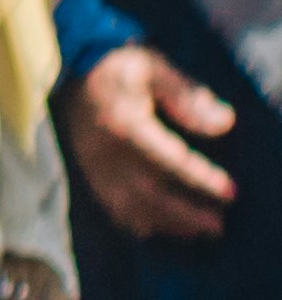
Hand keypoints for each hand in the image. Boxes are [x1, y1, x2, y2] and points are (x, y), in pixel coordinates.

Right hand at [65, 44, 238, 241]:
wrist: (70, 69)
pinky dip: (133, 222)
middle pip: (150, 192)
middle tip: (218, 225)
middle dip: (187, 213)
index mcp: (125, 123)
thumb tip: (224, 123)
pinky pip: (109, 204)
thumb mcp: (155, 68)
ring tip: (196, 231)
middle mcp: (105, 150)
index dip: (201, 179)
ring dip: (166, 223)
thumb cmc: (120, 67)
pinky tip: (155, 229)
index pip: (170, 160)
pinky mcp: (87, 170)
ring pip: (130, 205)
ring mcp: (93, 164)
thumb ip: (187, 95)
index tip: (230, 192)